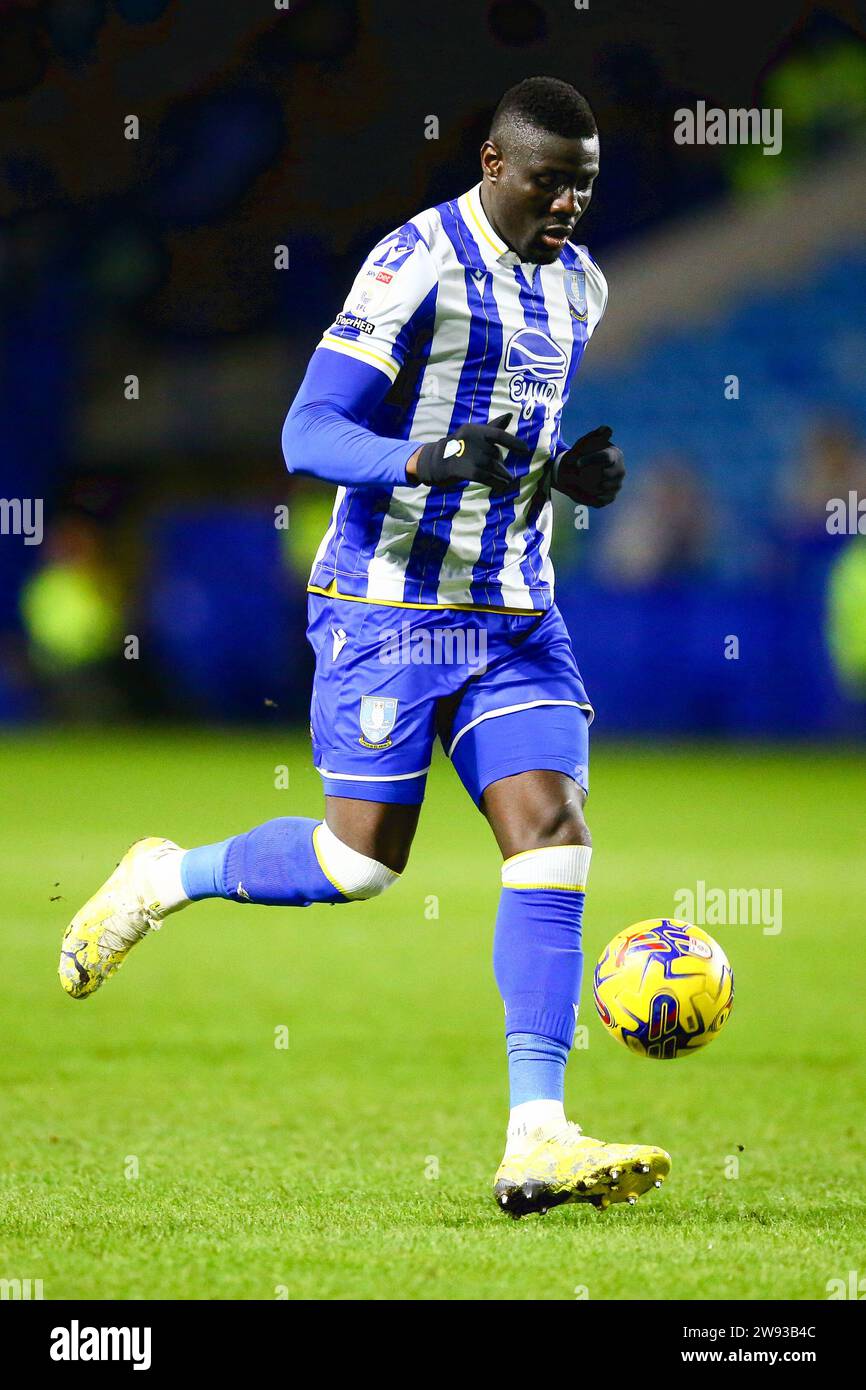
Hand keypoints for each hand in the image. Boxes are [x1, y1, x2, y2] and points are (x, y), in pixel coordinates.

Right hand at [412, 413, 529, 489]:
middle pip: (496, 455)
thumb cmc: (458, 446)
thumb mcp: (473, 433)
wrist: (436, 461)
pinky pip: (488, 478)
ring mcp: (470, 456)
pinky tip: (501, 486)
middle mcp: (473, 441)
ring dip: (503, 475)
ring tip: (507, 480)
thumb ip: (493, 426)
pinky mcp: (467, 471)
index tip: (525, 450)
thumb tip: (510, 415)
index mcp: (475, 430)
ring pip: (494, 467)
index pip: (498, 435)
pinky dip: (497, 483)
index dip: (513, 443)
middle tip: (503, 471)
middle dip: (501, 464)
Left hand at [551, 425, 624, 507]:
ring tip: (576, 481)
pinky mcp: (611, 497)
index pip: (606, 458)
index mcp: (615, 455)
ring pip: (601, 489)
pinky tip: (580, 491)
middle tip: (574, 474)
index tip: (577, 463)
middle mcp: (620, 471)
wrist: (575, 472)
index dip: (591, 460)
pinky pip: (599, 500)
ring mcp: (617, 485)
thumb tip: (607, 429)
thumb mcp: (584, 443)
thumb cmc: (579, 454)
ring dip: (586, 486)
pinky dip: (588, 496)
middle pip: (605, 475)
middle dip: (588, 475)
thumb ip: (594, 436)